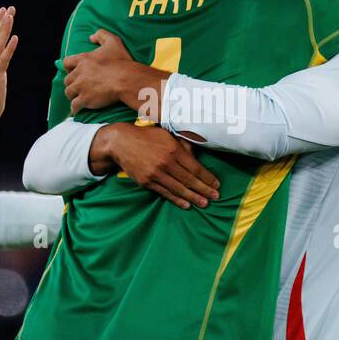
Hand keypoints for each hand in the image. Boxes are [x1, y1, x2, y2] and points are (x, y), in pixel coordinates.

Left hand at [64, 30, 156, 114]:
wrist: (126, 80)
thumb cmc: (121, 61)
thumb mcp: (113, 41)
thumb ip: (101, 34)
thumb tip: (90, 37)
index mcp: (83, 59)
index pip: (67, 63)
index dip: (69, 68)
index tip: (73, 72)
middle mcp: (79, 73)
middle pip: (67, 80)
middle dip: (72, 83)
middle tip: (77, 87)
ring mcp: (81, 87)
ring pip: (69, 92)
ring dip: (73, 95)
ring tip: (78, 98)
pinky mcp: (85, 99)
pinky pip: (74, 105)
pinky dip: (75, 108)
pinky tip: (77, 110)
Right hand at [95, 123, 218, 208]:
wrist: (121, 143)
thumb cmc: (147, 137)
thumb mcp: (167, 135)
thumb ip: (182, 145)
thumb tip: (196, 156)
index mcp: (174, 149)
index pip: (195, 167)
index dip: (207, 177)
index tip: (217, 184)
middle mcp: (166, 162)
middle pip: (189, 180)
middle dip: (204, 189)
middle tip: (216, 197)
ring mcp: (156, 173)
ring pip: (178, 189)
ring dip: (193, 198)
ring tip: (204, 203)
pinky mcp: (147, 182)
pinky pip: (165, 193)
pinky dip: (176, 200)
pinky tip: (186, 204)